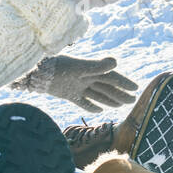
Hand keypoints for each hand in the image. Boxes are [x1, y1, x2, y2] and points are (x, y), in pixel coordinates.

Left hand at [12, 55, 138, 112]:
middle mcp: (85, 78)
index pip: (111, 77)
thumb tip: (116, 62)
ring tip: (121, 105)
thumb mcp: (79, 67)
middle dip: (120, 93)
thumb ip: (97, 66)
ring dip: (109, 99)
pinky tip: (100, 110)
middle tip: (132, 100)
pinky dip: (91, 106)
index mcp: (90, 70)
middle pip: (106, 87)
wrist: (37, 73)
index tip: (136, 88)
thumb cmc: (58, 67)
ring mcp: (77, 86)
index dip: (123, 82)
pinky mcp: (68, 94)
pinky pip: (83, 102)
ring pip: (97, 94)